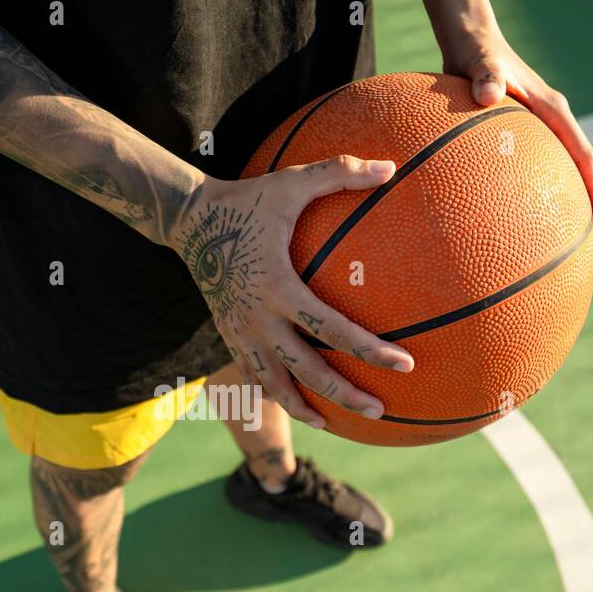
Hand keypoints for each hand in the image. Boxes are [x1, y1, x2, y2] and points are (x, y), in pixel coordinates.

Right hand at [170, 160, 416, 428]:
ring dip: (305, 408)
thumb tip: (392, 167)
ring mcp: (240, 331)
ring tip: (335, 425)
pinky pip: (254, 375)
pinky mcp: (229, 336)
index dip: (368, 349)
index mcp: (277, 286)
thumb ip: (340, 173)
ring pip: (274, 384)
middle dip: (344, 394)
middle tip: (380, 409)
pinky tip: (299, 405)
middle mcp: (258, 317)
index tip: (403, 363)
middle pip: (306, 370)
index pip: (331, 329)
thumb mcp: (291, 182)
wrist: (189, 221)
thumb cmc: (248, 199)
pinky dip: (276, 395)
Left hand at [437, 21, 592, 226]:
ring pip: (556, 167)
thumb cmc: (475, 52)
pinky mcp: (518, 131)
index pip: (582, 154)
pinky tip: (514, 212)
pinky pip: (530, 165)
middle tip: (588, 236)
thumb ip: (485, 76)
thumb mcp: (479, 62)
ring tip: (558, 232)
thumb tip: (488, 94)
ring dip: (561, 195)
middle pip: (577, 166)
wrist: (469, 42)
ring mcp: (536, 127)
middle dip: (586, 200)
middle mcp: (549, 120)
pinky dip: (530, 187)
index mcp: (551, 109)